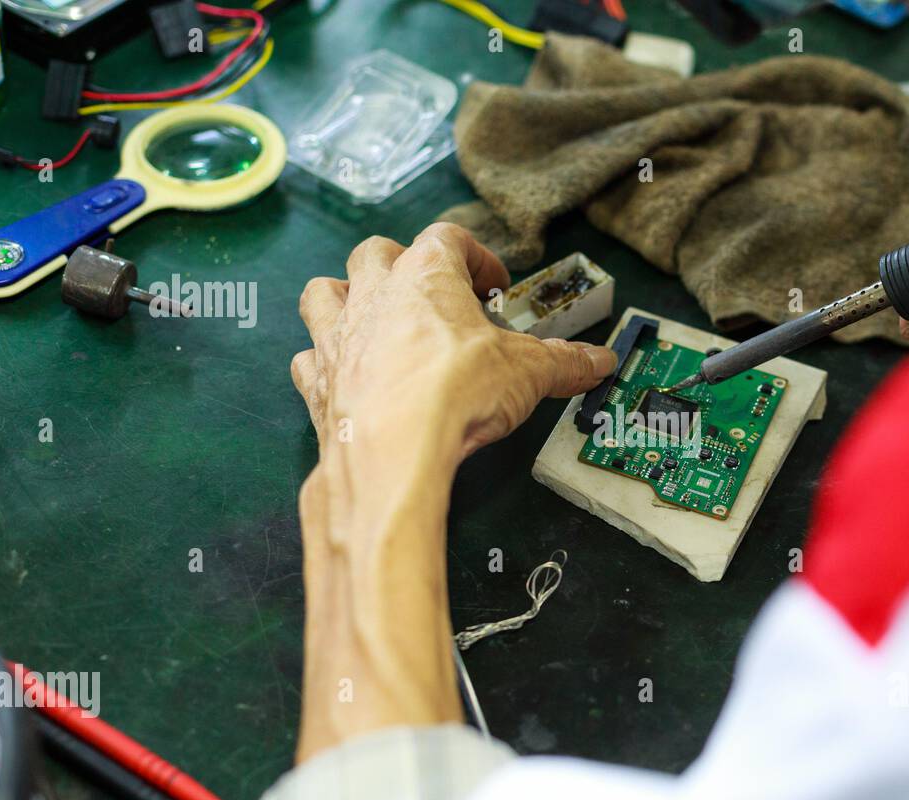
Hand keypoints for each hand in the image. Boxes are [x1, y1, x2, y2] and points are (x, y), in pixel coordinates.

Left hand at [287, 224, 616, 761]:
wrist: (392, 451)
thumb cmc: (457, 393)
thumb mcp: (528, 374)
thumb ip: (563, 363)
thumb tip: (599, 360)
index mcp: (426, 274)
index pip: (448, 239)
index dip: (475, 257)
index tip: (495, 286)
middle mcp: (373, 294)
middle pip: (376, 254)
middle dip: (402, 267)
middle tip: (433, 300)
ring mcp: (337, 336)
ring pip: (323, 292)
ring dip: (344, 299)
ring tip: (373, 321)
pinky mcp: (316, 382)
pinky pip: (309, 358)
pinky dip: (324, 363)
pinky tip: (347, 377)